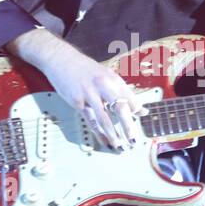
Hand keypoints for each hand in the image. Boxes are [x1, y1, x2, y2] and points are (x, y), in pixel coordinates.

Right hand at [14, 30, 147, 149]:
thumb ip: (123, 93)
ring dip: (113, 135)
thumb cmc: (85, 69)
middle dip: (128, 127)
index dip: (137, 112)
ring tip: (120, 146)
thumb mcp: (106, 76)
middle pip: (120, 108)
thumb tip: (141, 109)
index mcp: (113, 79)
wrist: (62, 59)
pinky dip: (98, 133)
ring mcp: (89, 94)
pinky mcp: (77, 102)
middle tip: (134, 140)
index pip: (130, 99)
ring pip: (104, 118)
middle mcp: (103, 86)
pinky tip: (105, 142)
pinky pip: (90, 121)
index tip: (142, 121)